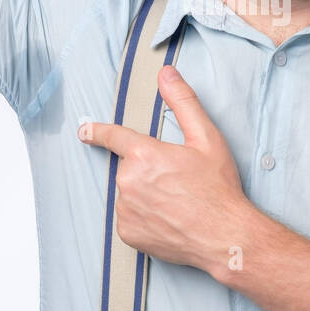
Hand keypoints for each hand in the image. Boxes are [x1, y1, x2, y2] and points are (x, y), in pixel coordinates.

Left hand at [78, 64, 251, 272]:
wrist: (224, 236)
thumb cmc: (218, 188)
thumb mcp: (206, 138)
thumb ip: (183, 102)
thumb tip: (166, 74)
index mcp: (144, 154)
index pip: (114, 136)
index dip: (98, 131)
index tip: (85, 131)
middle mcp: (128, 181)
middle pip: (130, 167)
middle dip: (148, 169)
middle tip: (178, 181)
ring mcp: (126, 210)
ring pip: (130, 193)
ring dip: (146, 194)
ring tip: (177, 202)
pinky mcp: (128, 233)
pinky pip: (130, 218)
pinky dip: (145, 217)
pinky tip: (168, 218)